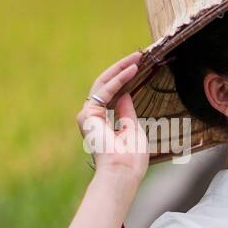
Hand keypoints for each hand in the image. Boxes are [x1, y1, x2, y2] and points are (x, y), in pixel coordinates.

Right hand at [76, 50, 148, 179]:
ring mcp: (87, 115)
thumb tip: (126, 95)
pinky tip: (132, 70)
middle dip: (122, 69)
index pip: (112, 94)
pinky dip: (119, 79)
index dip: (125, 79)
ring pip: (103, 83)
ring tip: (137, 57)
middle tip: (138, 55)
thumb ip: (127, 111)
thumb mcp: (133, 128)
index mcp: (102, 122)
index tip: (139, 66)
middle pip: (105, 85)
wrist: (123, 172)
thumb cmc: (131, 158)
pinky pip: (104, 91)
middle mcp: (92, 116)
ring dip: (120, 69)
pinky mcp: (88, 115)